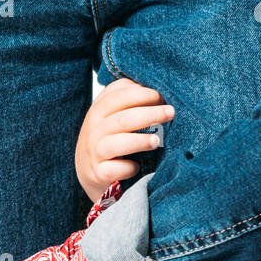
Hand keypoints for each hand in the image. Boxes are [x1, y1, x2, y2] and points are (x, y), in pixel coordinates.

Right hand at [76, 77, 175, 199]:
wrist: (89, 171)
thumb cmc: (109, 137)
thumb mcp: (112, 115)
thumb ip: (127, 99)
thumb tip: (155, 88)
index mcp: (99, 110)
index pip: (118, 95)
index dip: (141, 94)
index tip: (161, 95)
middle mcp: (94, 129)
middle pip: (122, 118)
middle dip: (150, 114)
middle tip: (171, 112)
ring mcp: (95, 152)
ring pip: (117, 143)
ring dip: (139, 141)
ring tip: (157, 140)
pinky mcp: (98, 173)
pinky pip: (113, 169)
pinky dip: (127, 168)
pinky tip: (137, 167)